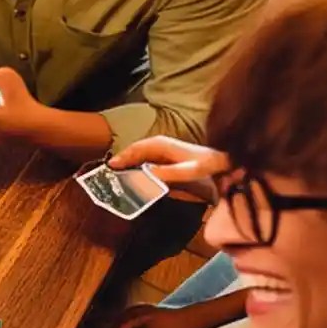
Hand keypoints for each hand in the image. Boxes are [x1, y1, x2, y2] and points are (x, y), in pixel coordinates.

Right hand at [108, 136, 229, 202]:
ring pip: (136, 158)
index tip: (110, 168)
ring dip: (126, 168)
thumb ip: (169, 173)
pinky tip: (131, 183)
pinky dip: (135, 172)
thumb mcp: (191, 170)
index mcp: (160, 145)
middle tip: (105, 177)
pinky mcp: (161, 162)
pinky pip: (143, 164)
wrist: (220, 163)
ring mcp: (158, 153)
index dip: (122, 157)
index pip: (135, 149)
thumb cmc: (206, 164)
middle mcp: (157, 146)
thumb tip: (147, 173)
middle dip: (120, 163)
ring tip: (114, 180)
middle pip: (132, 153)